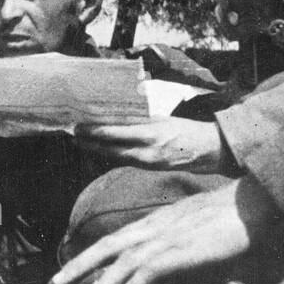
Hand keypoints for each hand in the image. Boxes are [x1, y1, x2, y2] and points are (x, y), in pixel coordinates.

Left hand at [47, 176, 278, 283]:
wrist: (254, 203)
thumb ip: (180, 252)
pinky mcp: (183, 250)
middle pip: (106, 247)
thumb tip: (172, 272)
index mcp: (154, 223)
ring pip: (122, 263)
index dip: (88, 255)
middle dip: (78, 267)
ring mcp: (167, 238)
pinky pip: (150, 271)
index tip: (68, 270)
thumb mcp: (194, 233)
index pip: (113, 239)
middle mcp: (154, 228)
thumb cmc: (229, 220)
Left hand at [73, 117, 226, 172]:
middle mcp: (147, 151)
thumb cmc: (186, 129)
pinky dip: (112, 155)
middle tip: (73, 134)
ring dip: (97, 150)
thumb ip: (140, 119)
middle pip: (110, 148)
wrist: (209, 151)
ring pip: (115, 156)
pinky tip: (100, 150)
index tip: (80, 125)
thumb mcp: (163, 119)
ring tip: (81, 142)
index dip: (95, 131)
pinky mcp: (150, 169)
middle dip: (90, 142)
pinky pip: (126, 162)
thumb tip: (115, 114)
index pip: (115, 133)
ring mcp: (148, 163)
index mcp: (151, 134)